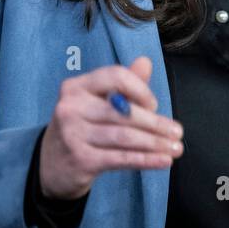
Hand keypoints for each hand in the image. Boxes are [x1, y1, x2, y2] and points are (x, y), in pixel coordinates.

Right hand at [39, 56, 183, 200]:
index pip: (115, 76)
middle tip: (177, 132)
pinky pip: (120, 158)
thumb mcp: (94, 102)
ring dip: (155, 143)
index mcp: (76, 86)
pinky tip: (164, 161)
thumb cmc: (81, 127)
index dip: (140, 89)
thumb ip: (122, 83)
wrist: (51, 166)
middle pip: (123, 111)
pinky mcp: (80, 160)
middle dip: (156, 123)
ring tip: (176, 148)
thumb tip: (146, 62)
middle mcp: (71, 107)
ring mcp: (73, 134)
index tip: (154, 105)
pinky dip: (146, 160)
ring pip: (125, 137)